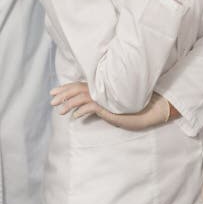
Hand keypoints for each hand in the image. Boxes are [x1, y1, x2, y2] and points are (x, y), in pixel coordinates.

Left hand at [49, 82, 170, 130]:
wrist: (151, 109)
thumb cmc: (133, 109)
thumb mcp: (112, 109)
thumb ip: (100, 108)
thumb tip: (85, 111)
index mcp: (102, 89)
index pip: (80, 86)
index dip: (66, 88)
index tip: (54, 92)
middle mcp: (102, 90)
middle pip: (78, 89)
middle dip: (63, 94)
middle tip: (51, 100)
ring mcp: (106, 96)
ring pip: (82, 96)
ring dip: (69, 104)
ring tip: (60, 111)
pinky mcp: (110, 105)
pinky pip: (92, 106)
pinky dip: (82, 111)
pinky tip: (75, 117)